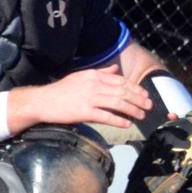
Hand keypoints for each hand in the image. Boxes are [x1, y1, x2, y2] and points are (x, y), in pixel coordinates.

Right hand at [13, 67, 150, 130]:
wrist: (42, 101)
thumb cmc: (62, 90)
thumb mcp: (81, 76)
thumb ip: (100, 73)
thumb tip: (115, 69)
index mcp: (95, 75)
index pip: (121, 81)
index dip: (136, 88)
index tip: (146, 95)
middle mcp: (94, 85)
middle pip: (123, 92)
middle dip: (139, 99)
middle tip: (149, 106)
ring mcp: (89, 98)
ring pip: (118, 103)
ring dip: (132, 110)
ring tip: (141, 116)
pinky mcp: (84, 112)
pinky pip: (106, 116)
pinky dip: (119, 120)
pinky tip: (127, 123)